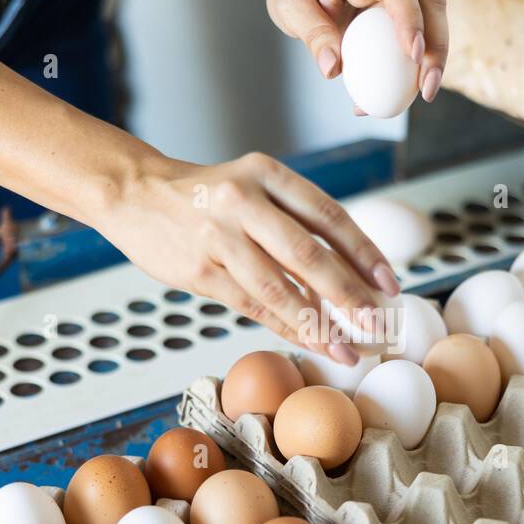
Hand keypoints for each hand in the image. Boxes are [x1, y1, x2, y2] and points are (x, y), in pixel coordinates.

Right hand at [100, 152, 398, 363]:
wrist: (135, 194)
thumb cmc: (206, 197)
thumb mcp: (253, 188)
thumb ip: (294, 222)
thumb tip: (349, 275)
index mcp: (267, 174)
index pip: (328, 216)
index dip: (363, 252)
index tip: (388, 283)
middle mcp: (244, 202)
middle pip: (308, 254)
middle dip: (348, 294)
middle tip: (376, 323)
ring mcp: (218, 237)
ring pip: (279, 288)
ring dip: (317, 324)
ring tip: (345, 349)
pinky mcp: (199, 271)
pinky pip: (251, 305)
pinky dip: (284, 327)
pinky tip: (308, 341)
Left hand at [264, 0, 448, 105]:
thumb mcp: (290, 7)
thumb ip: (312, 34)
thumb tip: (334, 69)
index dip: (408, 15)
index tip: (413, 53)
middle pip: (427, 1)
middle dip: (436, 45)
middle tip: (426, 86)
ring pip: (434, 19)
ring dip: (436, 58)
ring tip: (425, 94)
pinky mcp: (405, 10)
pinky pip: (421, 36)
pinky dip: (417, 66)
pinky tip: (402, 95)